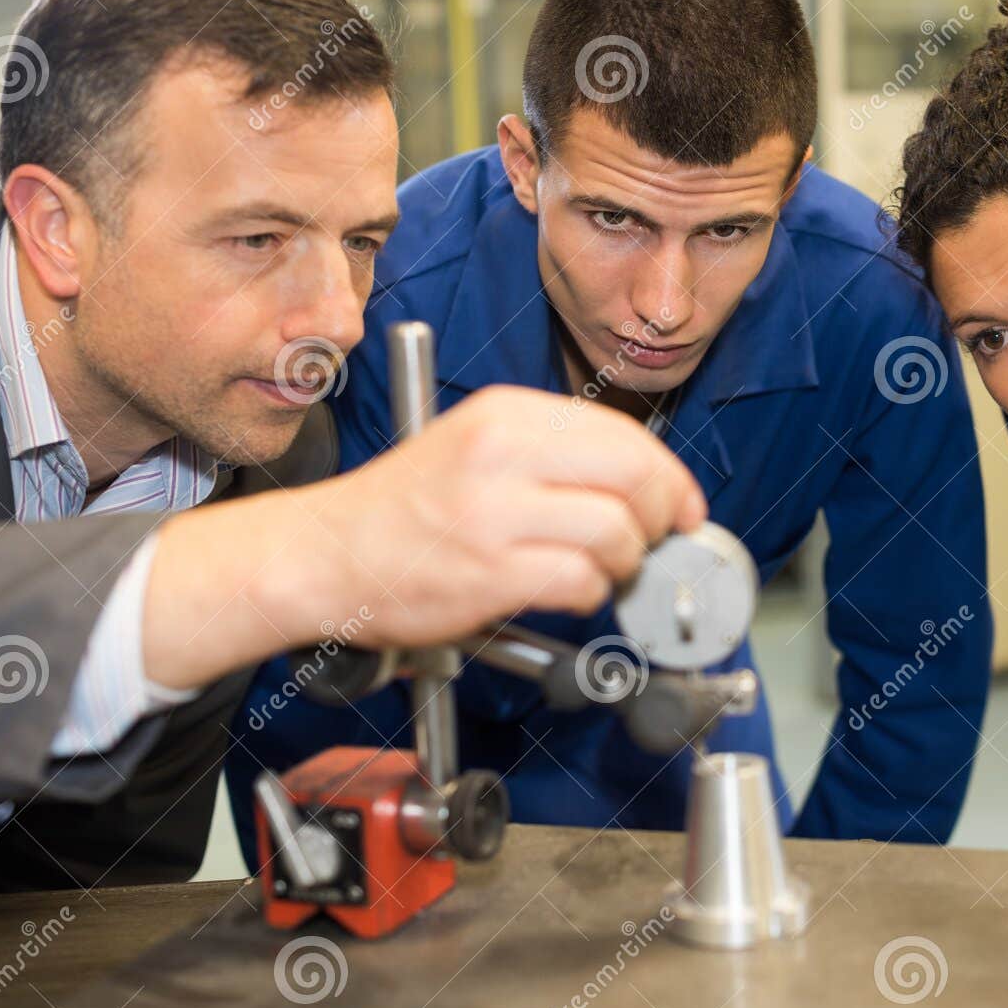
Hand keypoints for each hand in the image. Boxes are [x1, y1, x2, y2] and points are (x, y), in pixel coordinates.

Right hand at [142, 385, 705, 686]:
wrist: (325, 553)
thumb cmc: (405, 509)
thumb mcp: (478, 445)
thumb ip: (555, 454)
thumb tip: (644, 484)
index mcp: (507, 414)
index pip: (623, 434)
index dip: (669, 477)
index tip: (682, 507)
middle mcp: (503, 452)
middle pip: (635, 477)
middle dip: (663, 518)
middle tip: (654, 542)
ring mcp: (495, 512)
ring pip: (617, 533)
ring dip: (624, 563)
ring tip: (600, 570)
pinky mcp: (489, 571)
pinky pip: (581, 581)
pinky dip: (589, 593)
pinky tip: (568, 591)